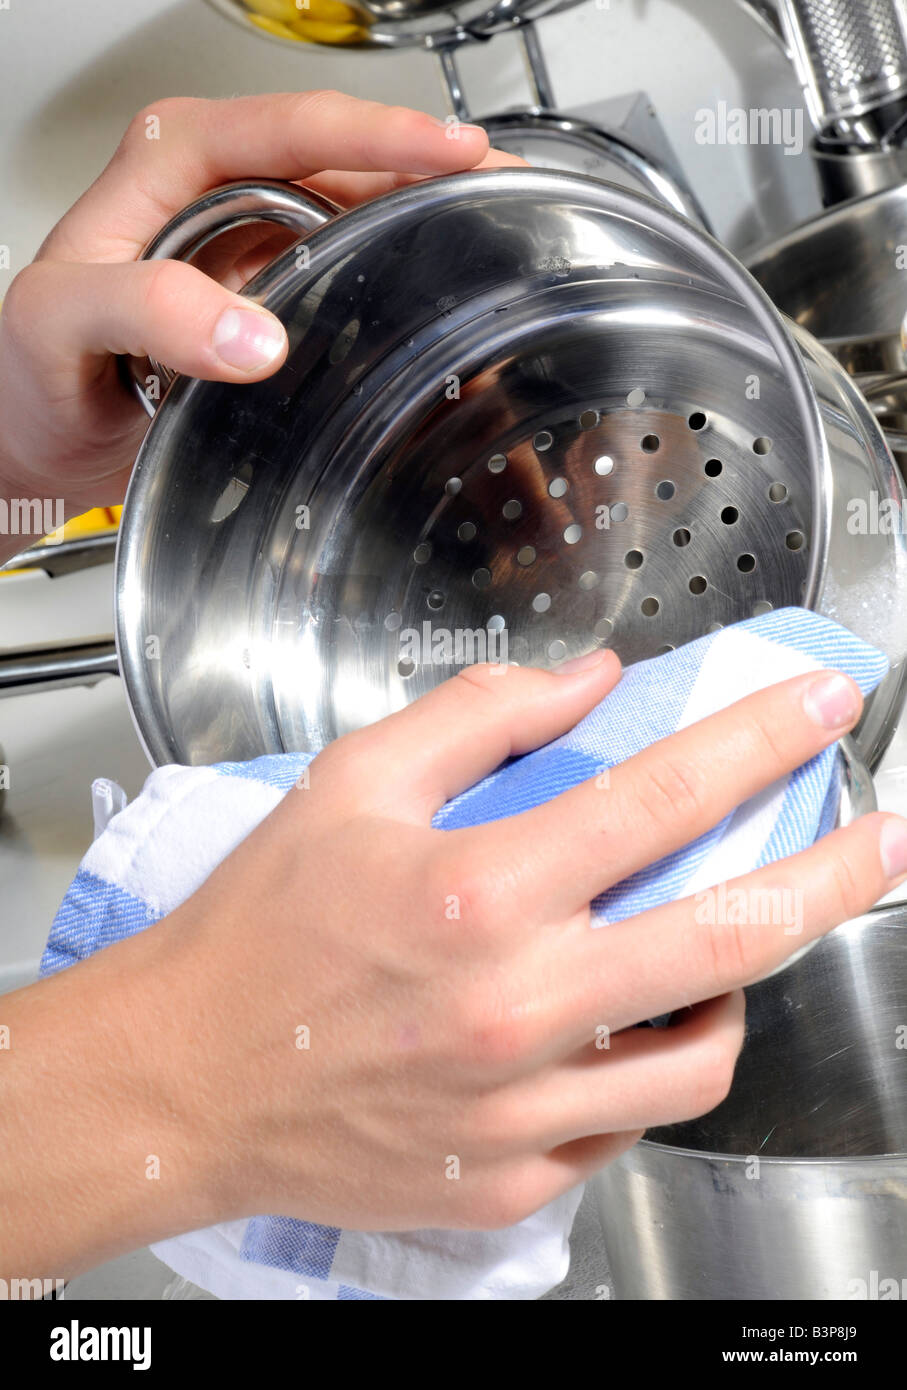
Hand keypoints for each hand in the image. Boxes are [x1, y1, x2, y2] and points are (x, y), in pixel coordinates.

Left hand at [0, 92, 520, 554]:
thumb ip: (144, 312)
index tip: (449, 153)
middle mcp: (216, 193)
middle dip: (428, 169)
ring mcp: (248, 244)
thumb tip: (256, 334)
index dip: (377, 134)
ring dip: (425, 221)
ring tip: (497, 234)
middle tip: (505, 193)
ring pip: (355, 210)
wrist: (32, 437)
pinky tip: (439, 296)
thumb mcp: (60, 324)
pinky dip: (400, 278)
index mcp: (167, 166)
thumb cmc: (24, 370)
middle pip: (342, 158)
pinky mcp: (269, 295)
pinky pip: (348, 270)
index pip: (288, 128)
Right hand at [6, 652, 901, 1279]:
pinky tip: (629, 1025)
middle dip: (834, 874)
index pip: (663, 797)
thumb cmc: (256, 930)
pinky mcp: (513, 1180)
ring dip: (741, 986)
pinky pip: (631, 1124)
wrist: (183, 1077)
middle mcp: (516, 1008)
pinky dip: (653, 1064)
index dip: (760, 739)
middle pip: (729, 934)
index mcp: (478, 893)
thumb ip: (479, 715)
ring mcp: (523, 1109)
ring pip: (705, 1054)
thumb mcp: (351, 784)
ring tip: (726, 946)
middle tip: (882, 839)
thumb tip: (589, 682)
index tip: (819, 704)